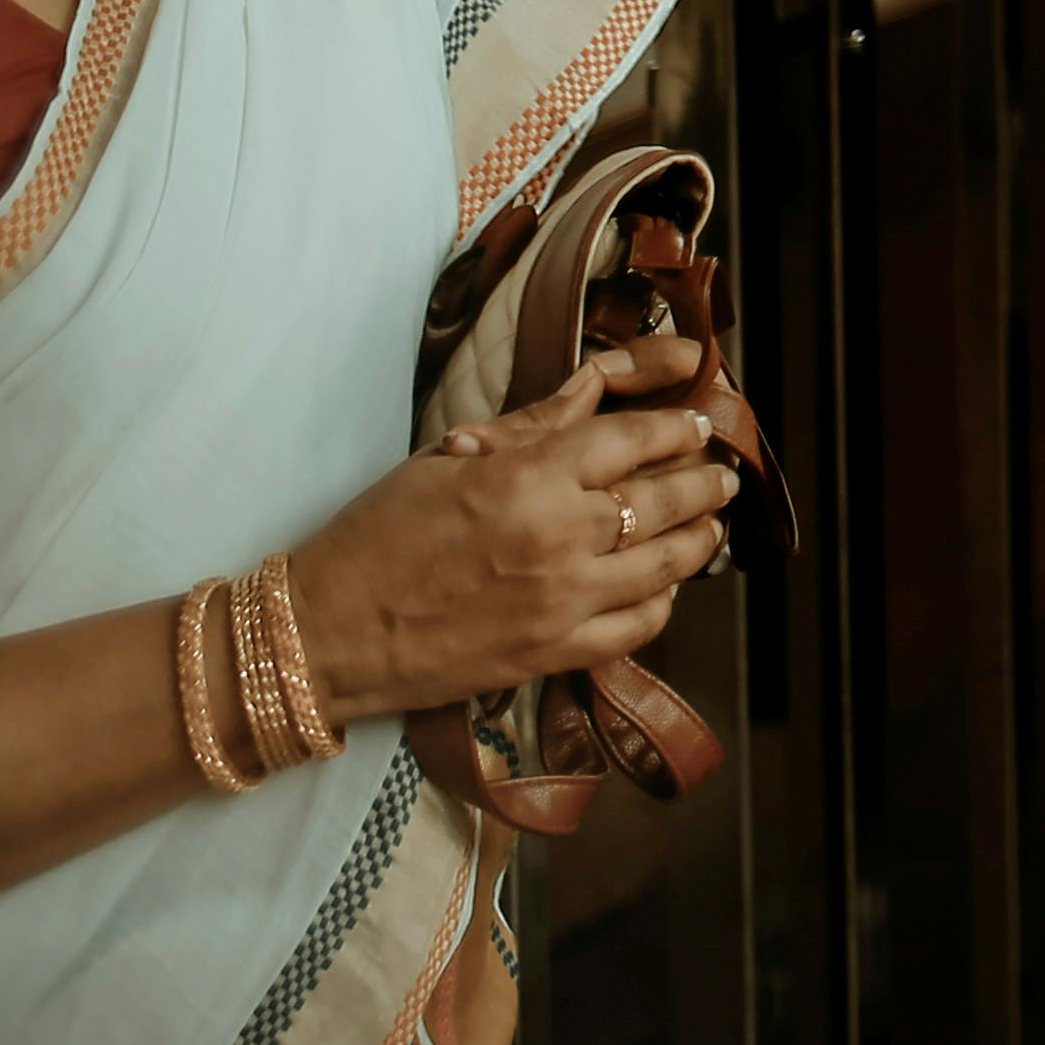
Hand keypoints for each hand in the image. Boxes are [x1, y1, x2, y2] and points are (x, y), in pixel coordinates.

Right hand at [296, 341, 740, 719]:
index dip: (676, 426)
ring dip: (700, 537)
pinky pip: (640, 626)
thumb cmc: (376, 535)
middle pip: (667, 498)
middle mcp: (561, 537)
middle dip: (705, 480)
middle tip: (721, 473)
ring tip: (711, 522)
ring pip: (669, 563)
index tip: (697, 423)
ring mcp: (565, 601)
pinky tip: (664, 585)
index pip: (635, 438)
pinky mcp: (555, 655)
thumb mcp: (448, 458)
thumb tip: (594, 389)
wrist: (323, 635)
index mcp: (530, 477)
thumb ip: (533, 425)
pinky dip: (663, 601)